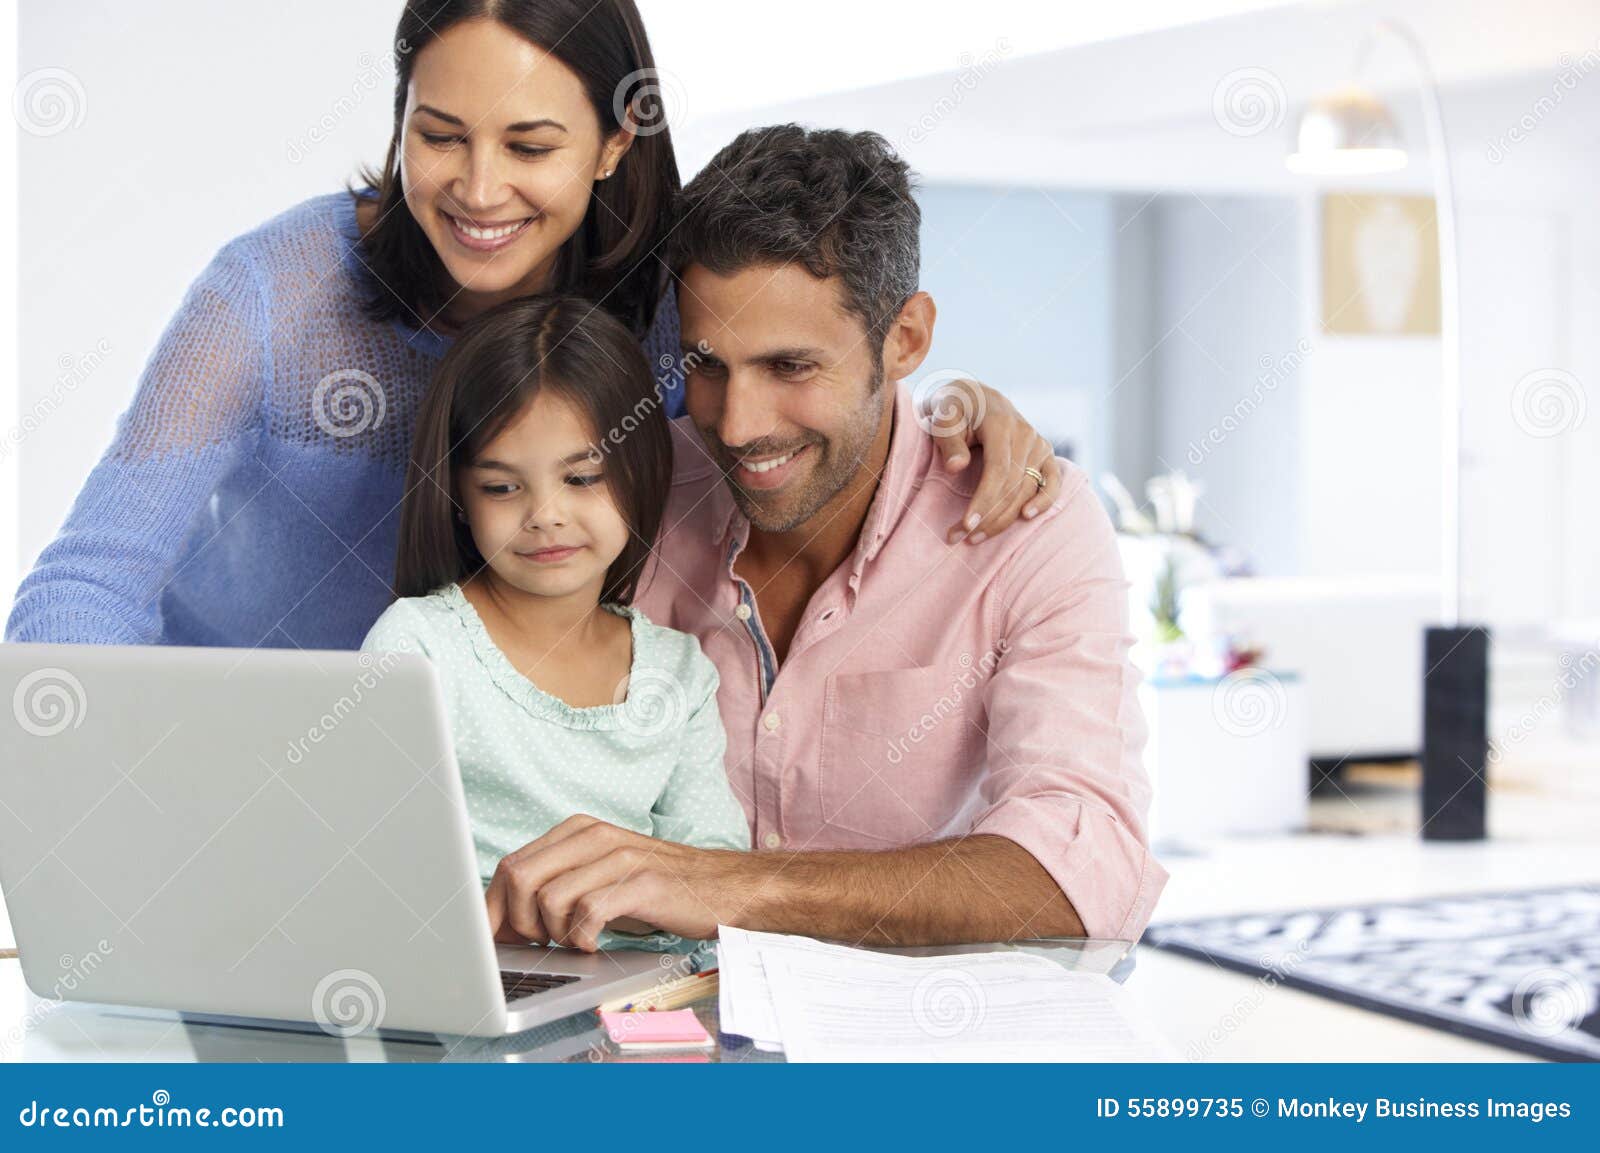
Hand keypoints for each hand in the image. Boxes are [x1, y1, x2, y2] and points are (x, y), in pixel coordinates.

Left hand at [483, 815, 769, 951]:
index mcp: (577, 830)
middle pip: (519, 878)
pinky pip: (588, 913)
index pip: (510, 866)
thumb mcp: (602, 876)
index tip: (495, 940)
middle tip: (540, 944)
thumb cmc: (659, 889)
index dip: (494, 909)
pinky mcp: (642, 882)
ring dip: (552, 934)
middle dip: (518, 923)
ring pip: (549, 898)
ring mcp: (618, 856)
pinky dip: (582, 938)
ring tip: (573, 942)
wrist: (724, 888)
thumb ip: (557, 885)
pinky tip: (596, 943)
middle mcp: (594, 836)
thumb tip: (502, 921)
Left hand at [923, 380, 1061, 543]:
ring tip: (977, 537)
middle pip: (1013, 485)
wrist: (977, 397)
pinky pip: (1052, 481)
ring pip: (1027, 489)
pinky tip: (1027, 517)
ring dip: (1005, 518)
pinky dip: (1044, 500)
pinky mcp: (1045, 454)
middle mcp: (1025, 434)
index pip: (998, 470)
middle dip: (989, 516)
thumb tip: (957, 467)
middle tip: (963, 538)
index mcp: (1000, 424)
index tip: (966, 525)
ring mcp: (1038, 444)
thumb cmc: (955, 410)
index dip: (984, 500)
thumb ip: (949, 442)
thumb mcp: (944, 419)